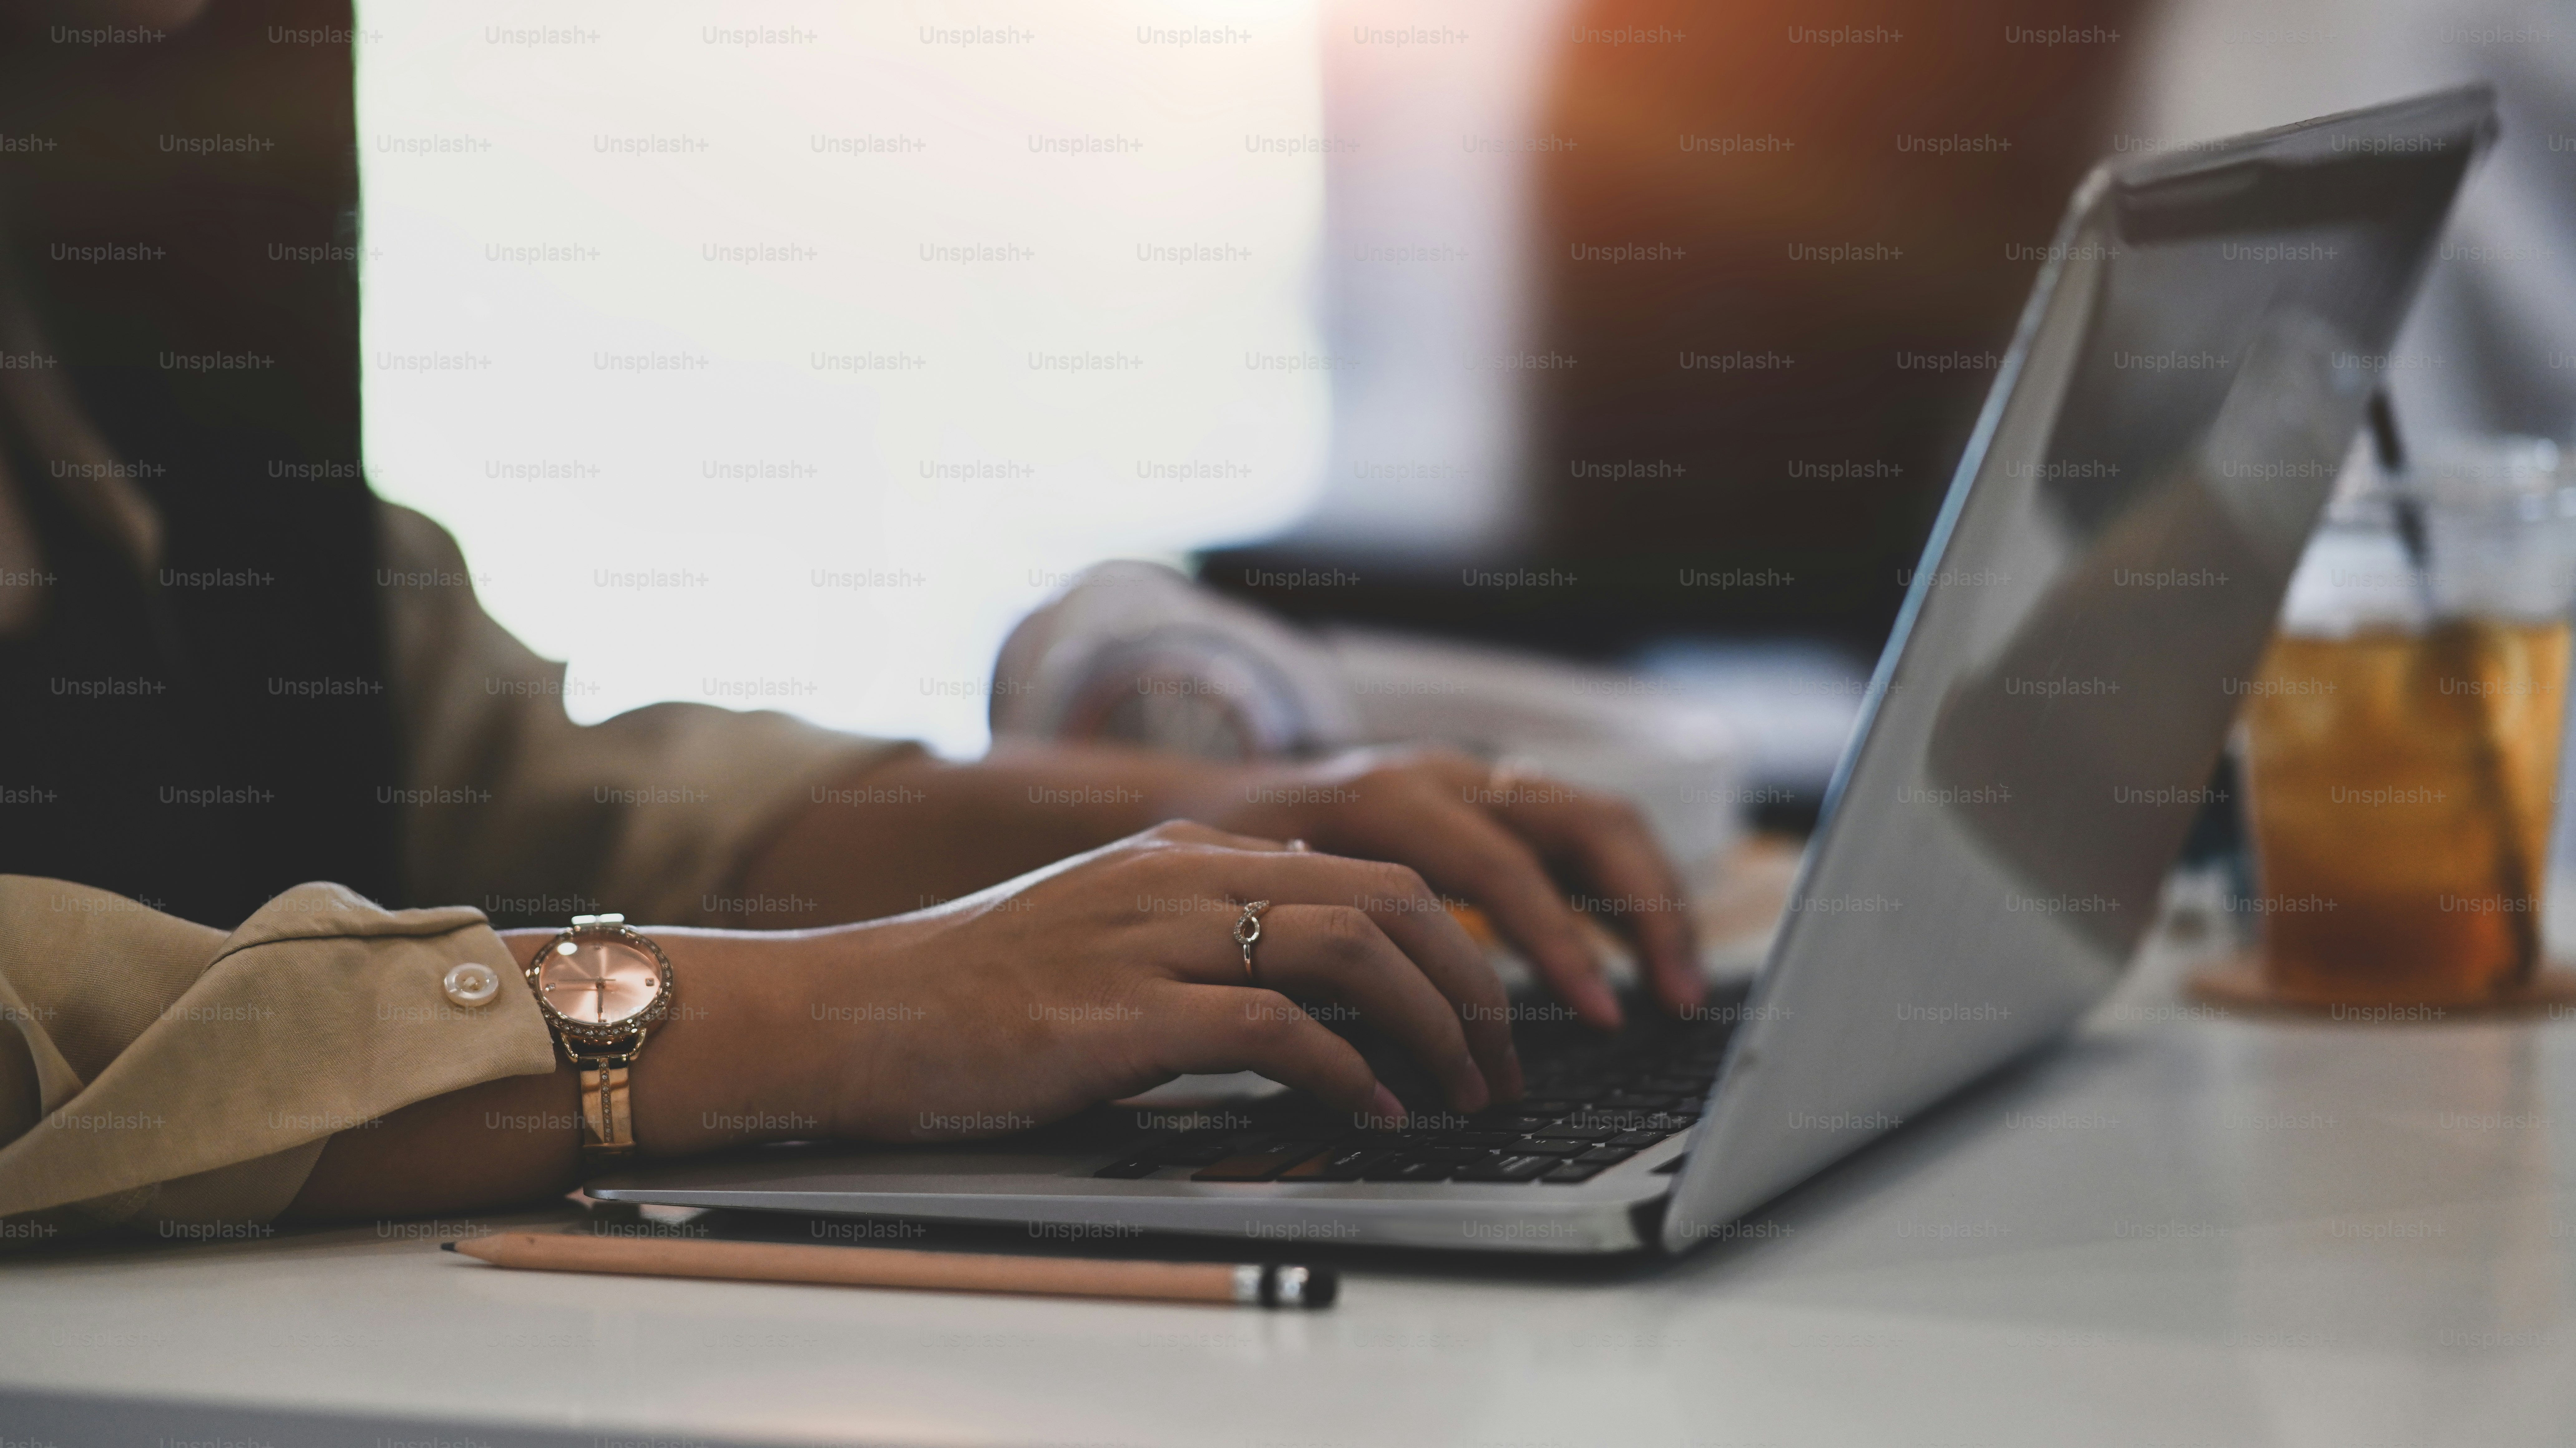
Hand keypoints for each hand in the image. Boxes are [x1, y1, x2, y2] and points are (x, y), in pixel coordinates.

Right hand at [795, 821, 1521, 1141]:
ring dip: (1428, 1026)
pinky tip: (1371, 1110)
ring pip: (1346, 949)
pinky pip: (1271, 1027)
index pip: (1368, 874)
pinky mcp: (1120, 1011)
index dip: (1452, 945)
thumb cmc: (983, 989)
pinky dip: (1342, 1071)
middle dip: (1471, 983)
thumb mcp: (1114, 923)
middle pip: (1384, 902)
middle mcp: (1181, 877)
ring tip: (1459, 1089)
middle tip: (1499, 1062)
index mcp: (1186, 852)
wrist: (861, 1010)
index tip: (1483, 1018)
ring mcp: (1151, 937)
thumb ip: (1211, 918)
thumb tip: (1320, 940)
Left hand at [1194, 748, 1703, 1027]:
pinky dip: (1620, 889)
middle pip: (1582, 824)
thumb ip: (1342, 949)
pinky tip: (1642, 955)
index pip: (1506, 870)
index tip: (1598, 1016)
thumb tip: (1408, 1041)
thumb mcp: (1275, 898)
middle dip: (1644, 913)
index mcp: (1393, 797)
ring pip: (1597, 819)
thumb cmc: (1238, 863)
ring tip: (1680, 984)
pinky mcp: (1495, 795)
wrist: (1220, 800)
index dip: (1559, 946)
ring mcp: (1478, 776)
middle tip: (1676, 998)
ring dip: (1651, 900)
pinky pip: (1580, 831)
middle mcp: (1448, 774)